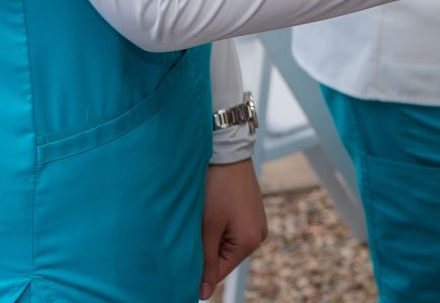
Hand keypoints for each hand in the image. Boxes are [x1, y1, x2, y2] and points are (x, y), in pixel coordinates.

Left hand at [199, 160, 267, 297]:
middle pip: (224, 258)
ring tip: (201, 220)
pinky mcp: (252, 212)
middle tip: (190, 233)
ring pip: (226, 244)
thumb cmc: (217, 187)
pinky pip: (232, 230)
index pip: (220, 272)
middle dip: (206, 250)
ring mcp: (257, 223)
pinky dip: (218, 227)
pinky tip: (209, 212)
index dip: (199, 271)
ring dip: (211, 238)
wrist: (228, 151)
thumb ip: (205, 261)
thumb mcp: (207, 227)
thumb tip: (203, 293)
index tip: (181, 264)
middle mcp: (258, 235)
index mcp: (249, 242)